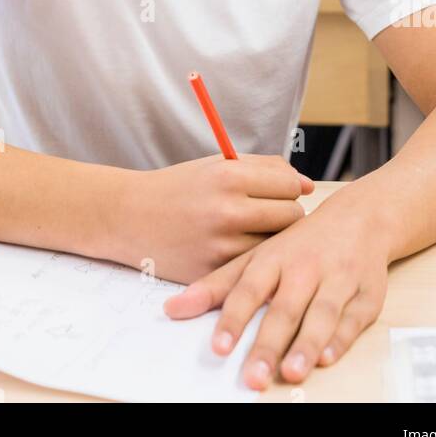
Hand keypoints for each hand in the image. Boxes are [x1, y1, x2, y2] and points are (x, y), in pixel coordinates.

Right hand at [120, 154, 313, 285]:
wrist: (129, 217)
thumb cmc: (179, 188)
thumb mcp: (217, 165)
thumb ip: (264, 169)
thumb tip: (306, 185)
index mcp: (230, 176)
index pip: (290, 184)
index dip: (290, 188)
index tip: (280, 192)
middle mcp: (228, 209)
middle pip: (292, 216)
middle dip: (287, 214)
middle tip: (269, 214)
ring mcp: (221, 244)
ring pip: (277, 245)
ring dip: (273, 239)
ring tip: (252, 231)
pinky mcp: (214, 271)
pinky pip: (254, 266)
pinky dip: (253, 259)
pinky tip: (237, 248)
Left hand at [163, 194, 388, 389]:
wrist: (358, 218)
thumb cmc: (298, 244)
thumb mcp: (256, 257)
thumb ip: (216, 285)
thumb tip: (172, 310)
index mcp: (274, 257)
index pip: (249, 288)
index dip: (233, 318)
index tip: (218, 347)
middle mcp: (305, 268)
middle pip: (285, 308)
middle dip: (268, 343)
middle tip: (251, 377)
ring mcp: (337, 279)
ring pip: (322, 314)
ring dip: (306, 345)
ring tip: (291, 373)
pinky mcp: (366, 295)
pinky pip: (354, 319)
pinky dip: (341, 339)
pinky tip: (327, 358)